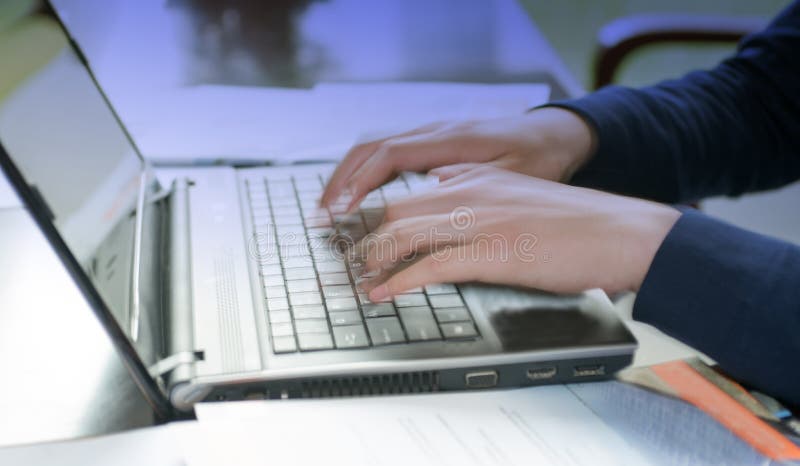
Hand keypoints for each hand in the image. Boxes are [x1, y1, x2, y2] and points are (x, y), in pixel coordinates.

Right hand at [320, 107, 594, 210]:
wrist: (553, 135)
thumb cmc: (538, 159)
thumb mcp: (513, 176)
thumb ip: (473, 183)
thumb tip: (428, 193)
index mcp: (451, 139)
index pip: (390, 155)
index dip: (361, 182)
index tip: (341, 210)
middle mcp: (434, 132)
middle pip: (371, 148)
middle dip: (341, 181)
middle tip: (320, 216)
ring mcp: (430, 136)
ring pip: (374, 149)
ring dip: (347, 178)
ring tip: (328, 210)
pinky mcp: (431, 145)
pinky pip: (387, 155)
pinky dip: (364, 176)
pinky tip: (356, 198)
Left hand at [355, 166, 680, 300]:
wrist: (618, 232)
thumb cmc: (575, 220)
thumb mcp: (519, 190)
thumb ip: (476, 183)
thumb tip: (440, 181)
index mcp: (476, 179)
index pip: (408, 196)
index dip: (374, 218)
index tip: (353, 236)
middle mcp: (470, 194)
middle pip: (395, 213)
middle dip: (361, 240)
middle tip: (340, 261)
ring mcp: (478, 222)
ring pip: (403, 236)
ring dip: (370, 261)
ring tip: (351, 281)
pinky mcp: (490, 253)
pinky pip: (429, 267)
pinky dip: (398, 282)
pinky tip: (382, 293)